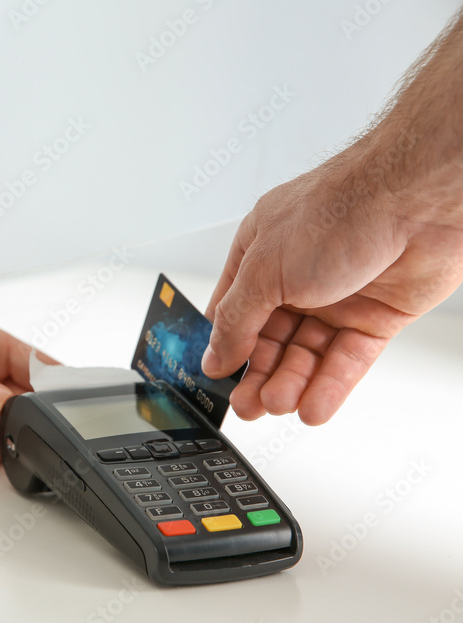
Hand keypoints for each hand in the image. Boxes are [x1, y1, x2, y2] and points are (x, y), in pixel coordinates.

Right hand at [202, 156, 462, 424]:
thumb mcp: (263, 269)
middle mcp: (297, 277)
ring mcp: (337, 298)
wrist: (418, 202)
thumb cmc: (340, 211)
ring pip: (306, 355)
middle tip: (247, 406)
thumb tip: (215, 355)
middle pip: (270, 340)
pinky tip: (313, 407)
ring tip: (278, 405)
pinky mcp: (376, 317)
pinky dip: (329, 387)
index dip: (226, 346)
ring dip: (290, 384)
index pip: (234, 311)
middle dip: (257, 374)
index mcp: (260, 255)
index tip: (219, 379)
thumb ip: (235, 319)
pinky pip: (346, 361)